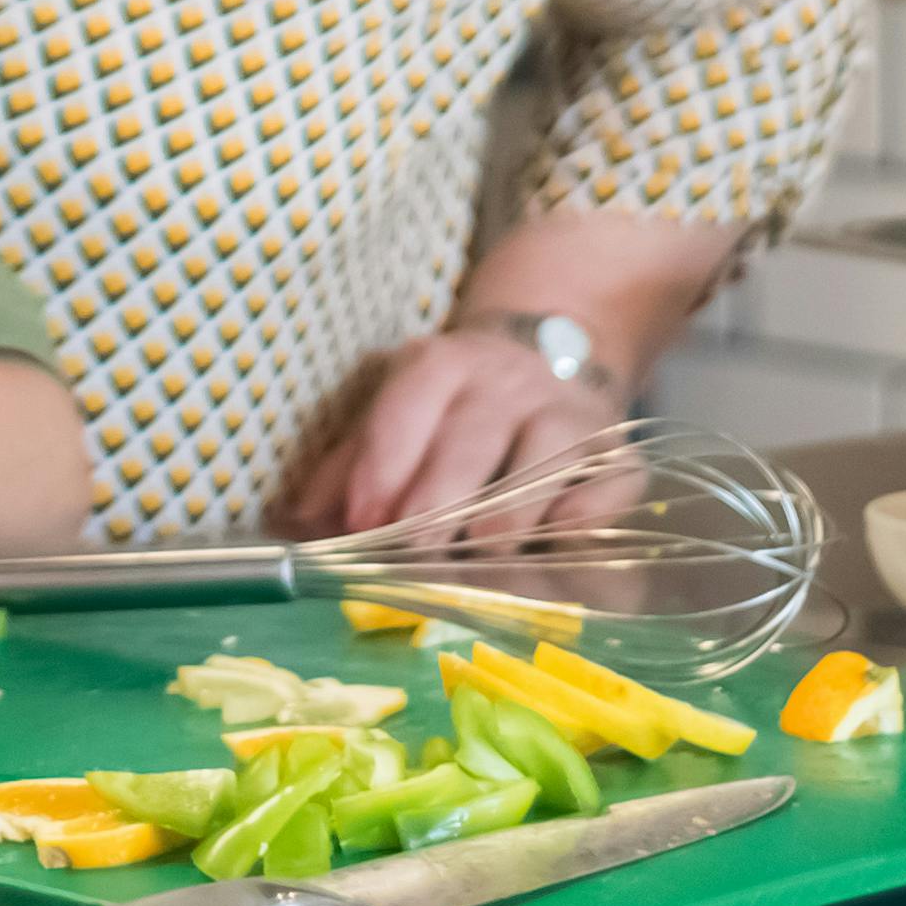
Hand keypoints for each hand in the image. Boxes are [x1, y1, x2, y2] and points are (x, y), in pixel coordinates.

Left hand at [279, 332, 625, 539]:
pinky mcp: (617, 450)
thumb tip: (289, 523)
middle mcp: (507, 381)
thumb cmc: (452, 407)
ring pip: (545, 456)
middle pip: (473, 438)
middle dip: (441, 500)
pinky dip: (589, 511)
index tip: (361, 521)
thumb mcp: (393, 413)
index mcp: (443, 364)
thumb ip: (344, 466)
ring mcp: (567, 413)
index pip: (410, 404)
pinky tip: (562, 539)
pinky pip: (611, 479)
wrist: (551, 351)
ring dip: (511, 510)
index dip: (383, 464)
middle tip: (416, 551)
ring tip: (482, 555)